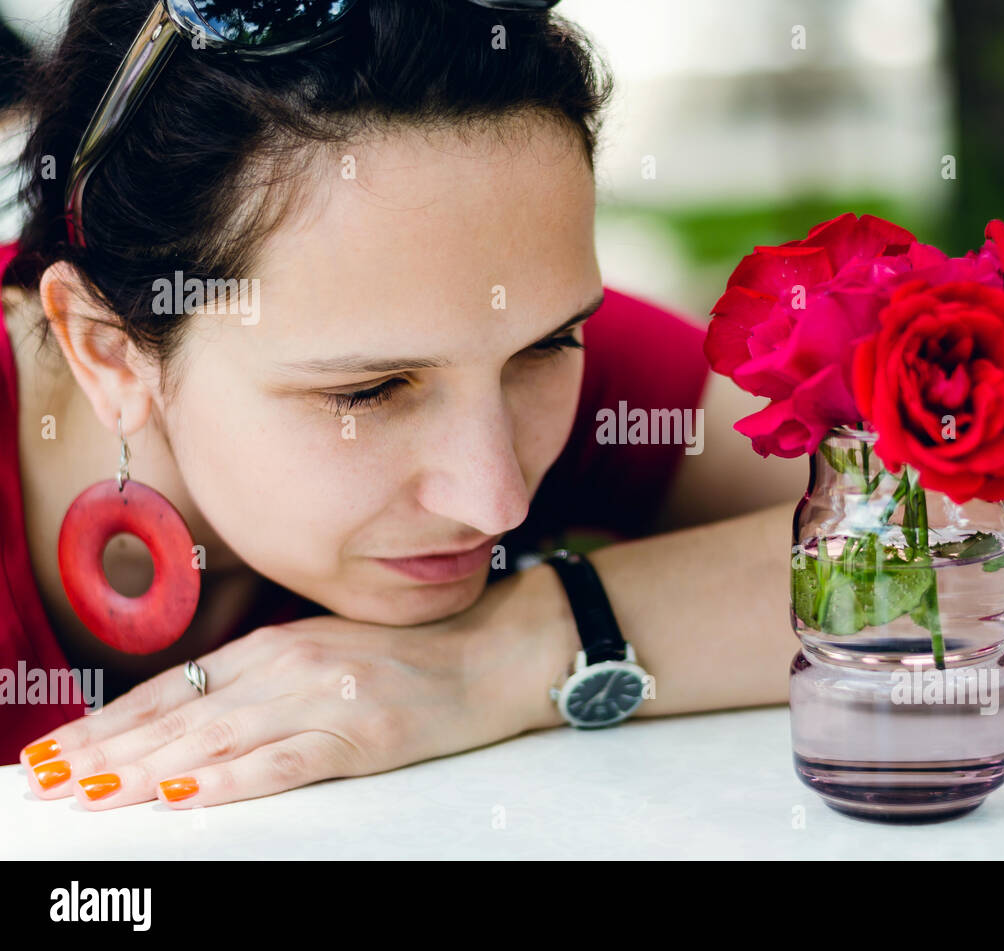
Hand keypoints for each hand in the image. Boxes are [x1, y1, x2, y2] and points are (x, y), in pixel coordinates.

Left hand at [19, 565, 576, 808]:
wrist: (491, 652)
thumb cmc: (410, 658)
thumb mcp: (325, 651)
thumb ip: (263, 675)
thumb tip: (194, 714)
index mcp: (275, 644)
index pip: (174, 689)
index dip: (110, 723)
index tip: (59, 751)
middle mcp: (288, 664)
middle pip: (181, 716)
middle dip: (108, 752)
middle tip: (50, 782)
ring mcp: (325, 697)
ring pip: (217, 739)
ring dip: (147, 771)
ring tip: (93, 794)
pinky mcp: (362, 733)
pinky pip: (284, 762)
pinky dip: (231, 781)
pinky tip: (187, 797)